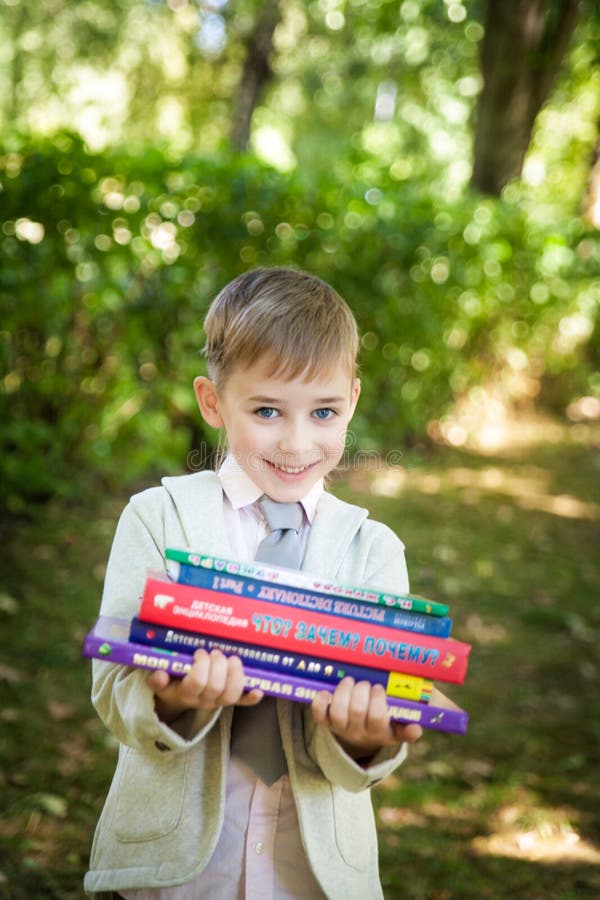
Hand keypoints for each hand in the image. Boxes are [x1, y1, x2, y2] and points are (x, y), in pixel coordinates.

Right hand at [147, 649, 262, 723]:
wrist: (177, 697)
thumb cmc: (171, 681)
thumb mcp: (160, 680)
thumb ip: (157, 679)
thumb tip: (159, 675)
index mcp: (185, 693)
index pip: (197, 683)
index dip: (201, 666)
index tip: (200, 652)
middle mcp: (203, 700)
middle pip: (216, 688)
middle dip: (219, 666)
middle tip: (217, 652)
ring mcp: (218, 701)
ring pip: (231, 695)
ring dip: (235, 676)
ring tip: (234, 659)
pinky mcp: (229, 700)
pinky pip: (241, 703)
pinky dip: (251, 698)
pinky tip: (259, 691)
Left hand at [311, 677, 421, 760]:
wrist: (361, 741)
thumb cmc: (384, 725)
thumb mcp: (399, 729)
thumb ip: (409, 728)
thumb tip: (417, 729)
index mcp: (379, 733)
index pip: (378, 719)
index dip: (377, 701)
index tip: (379, 689)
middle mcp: (359, 733)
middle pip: (357, 712)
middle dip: (361, 691)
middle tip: (366, 684)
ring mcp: (341, 728)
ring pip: (338, 712)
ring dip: (343, 692)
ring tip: (350, 682)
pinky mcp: (326, 723)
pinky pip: (319, 715)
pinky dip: (319, 702)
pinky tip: (325, 691)